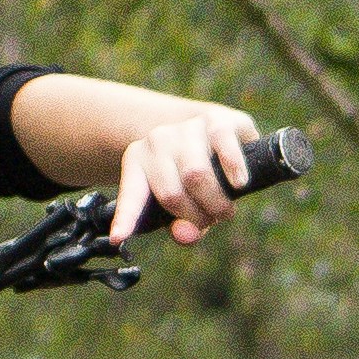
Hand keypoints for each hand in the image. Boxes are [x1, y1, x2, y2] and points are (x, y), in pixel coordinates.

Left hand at [106, 104, 272, 244]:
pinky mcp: (216, 121)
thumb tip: (185, 234)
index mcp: (137, 161)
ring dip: (216, 202)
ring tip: (226, 209)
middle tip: (212, 219)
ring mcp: (185, 129)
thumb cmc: (197, 175)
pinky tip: (239, 183)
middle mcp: (157, 141)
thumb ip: (182, 227)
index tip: (119, 237)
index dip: (126, 218)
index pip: (131, 195)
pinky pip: (223, 149)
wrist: (217, 129)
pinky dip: (233, 170)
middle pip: (171, 194)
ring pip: (195, 175)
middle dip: (196, 217)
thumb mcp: (184, 203)